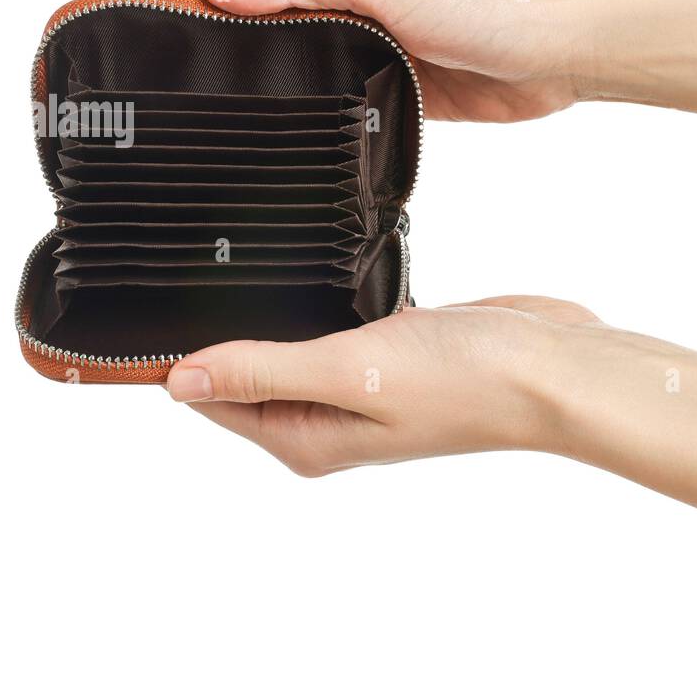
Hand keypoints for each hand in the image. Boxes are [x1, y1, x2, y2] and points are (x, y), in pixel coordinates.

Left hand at [166, 295, 600, 475]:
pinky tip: (311, 269)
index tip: (145, 304)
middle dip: (219, 327)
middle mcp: (329, 416)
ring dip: (269, 311)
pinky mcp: (392, 349)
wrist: (551, 366)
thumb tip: (178, 381)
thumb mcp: (349, 373)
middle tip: (187, 264)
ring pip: (290, 344)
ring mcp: (362, 383)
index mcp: (307, 436)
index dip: (175, 356)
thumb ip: (264, 371)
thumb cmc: (465, 380)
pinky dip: (317, 299)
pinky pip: (333, 324)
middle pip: (246, 372)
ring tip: (238, 259)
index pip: (214, 398)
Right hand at [201, 0, 595, 122]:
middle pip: (275, 30)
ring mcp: (376, 44)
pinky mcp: (401, 88)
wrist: (551, 47)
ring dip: (294, 90)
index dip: (218, 10)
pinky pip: (348, 104)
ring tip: (263, 117)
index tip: (185, 46)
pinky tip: (315, 131)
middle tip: (222, 94)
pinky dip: (332, 116)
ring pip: (310, 71)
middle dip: (251, 58)